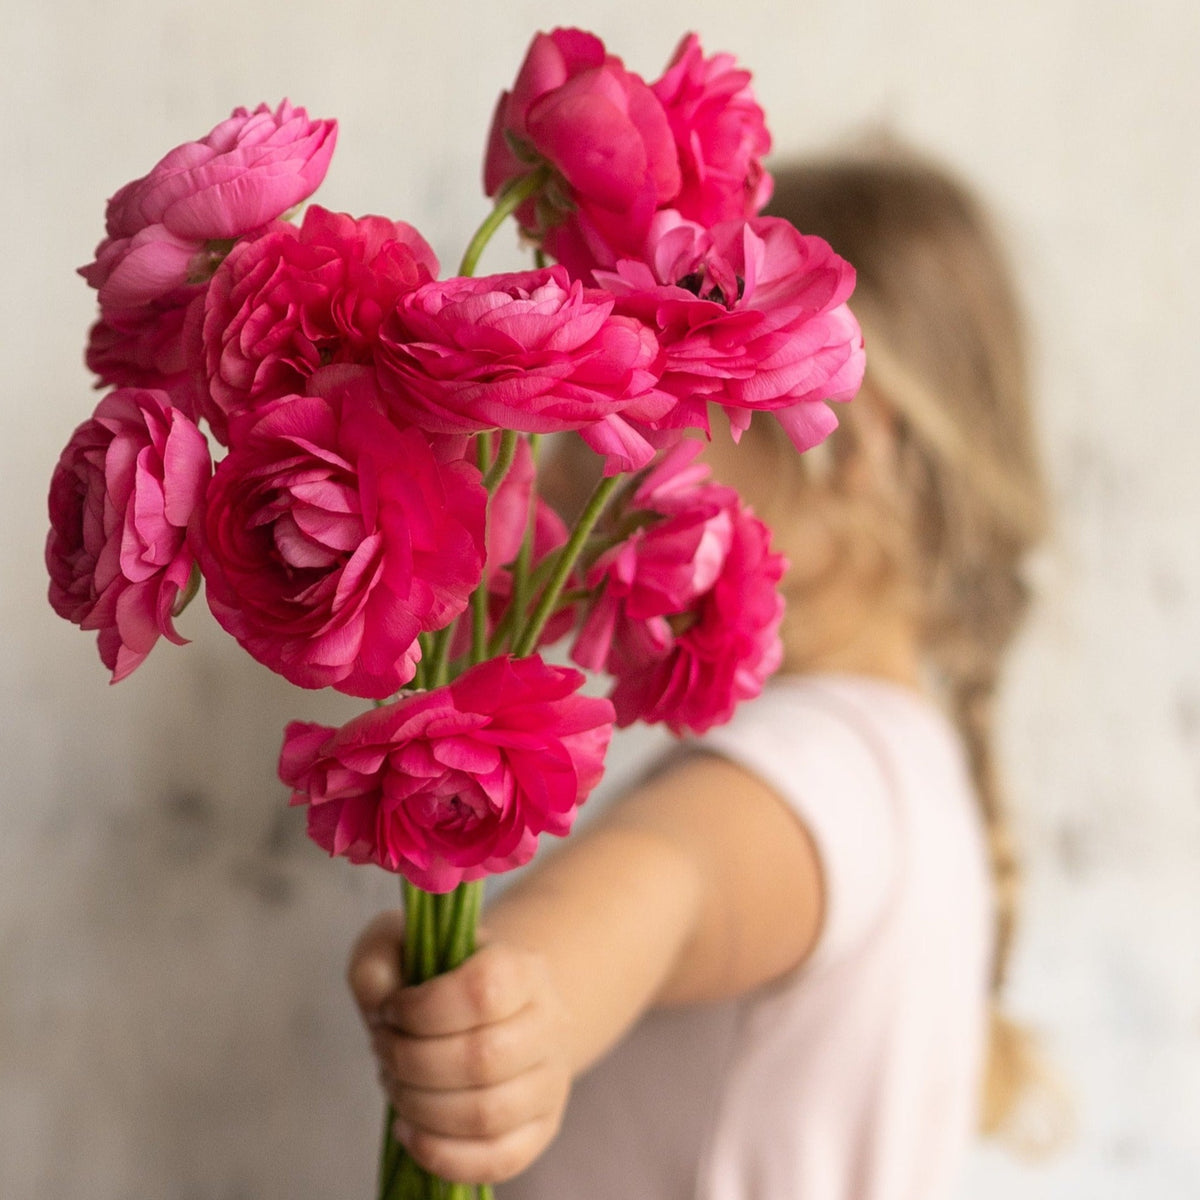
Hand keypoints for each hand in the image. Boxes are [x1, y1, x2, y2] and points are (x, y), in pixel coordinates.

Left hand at [348, 910, 572, 1184]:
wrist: (490, 1010)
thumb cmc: (436, 978)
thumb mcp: (399, 948)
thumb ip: (376, 965)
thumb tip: (379, 1007)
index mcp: (522, 967)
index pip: (482, 992)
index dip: (422, 1009)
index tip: (390, 1010)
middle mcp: (550, 1022)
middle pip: (482, 1059)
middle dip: (411, 1063)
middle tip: (383, 1051)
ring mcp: (551, 1079)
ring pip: (488, 1114)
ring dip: (421, 1108)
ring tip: (395, 1086)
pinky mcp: (541, 1127)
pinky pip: (498, 1160)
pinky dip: (442, 1155)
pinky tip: (409, 1130)